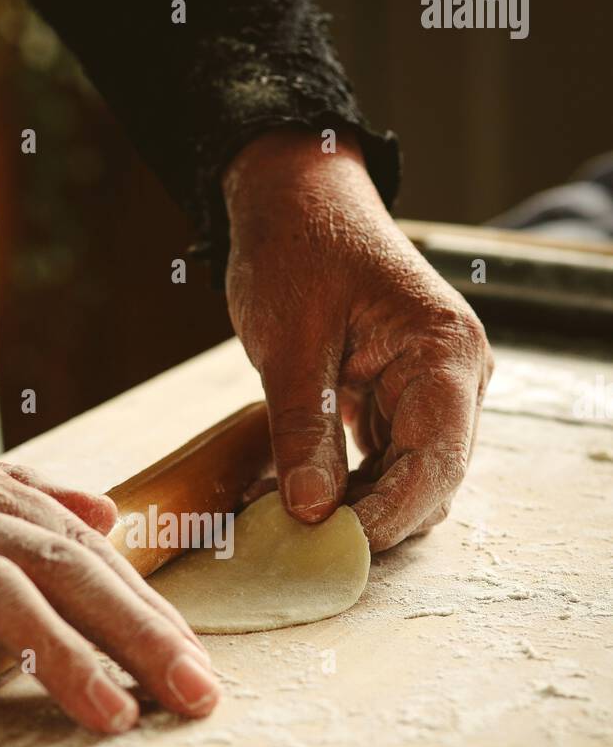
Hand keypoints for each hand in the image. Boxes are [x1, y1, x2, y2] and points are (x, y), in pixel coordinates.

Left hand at [222, 129, 493, 550]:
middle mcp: (455, 377)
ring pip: (409, 479)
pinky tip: (300, 495)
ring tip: (291, 519)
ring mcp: (431, 390)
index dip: (389, 516)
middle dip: (373, 519)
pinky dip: (348, 485)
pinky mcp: (400, 398)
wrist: (294, 200)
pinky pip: (385, 461)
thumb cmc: (298, 249)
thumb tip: (313, 512)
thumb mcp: (291, 345)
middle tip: (304, 544)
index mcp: (446, 354)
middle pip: (431, 481)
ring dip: (358, 507)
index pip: (436, 463)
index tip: (334, 547)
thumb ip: (304, 431)